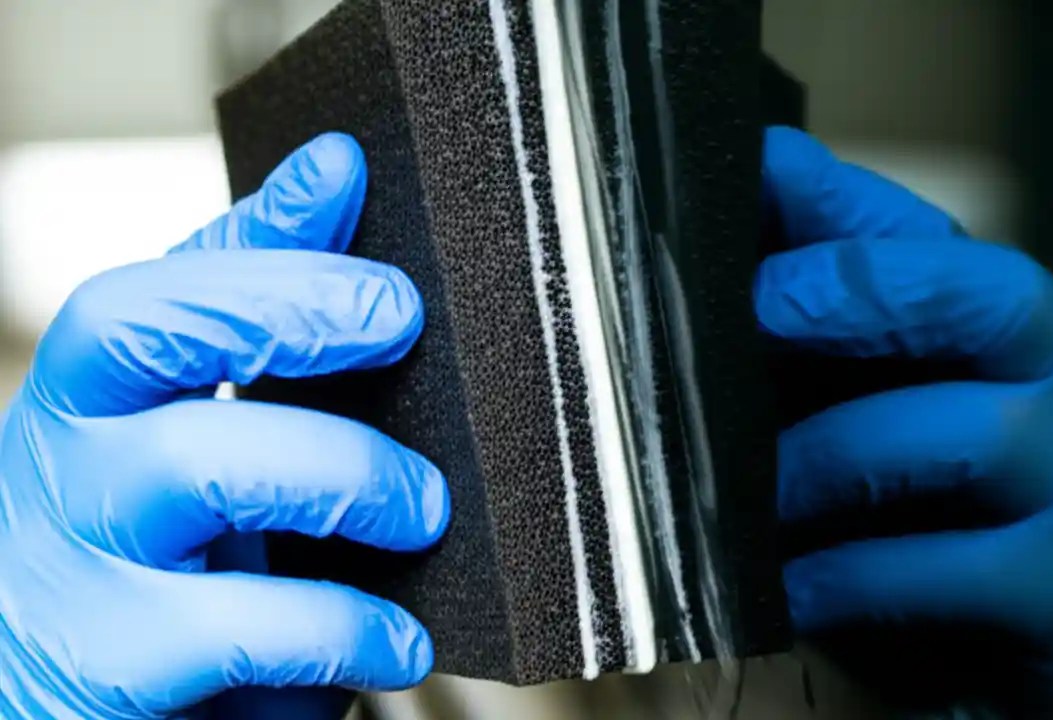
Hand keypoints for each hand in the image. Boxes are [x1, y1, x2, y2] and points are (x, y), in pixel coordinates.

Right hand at [0, 134, 449, 718]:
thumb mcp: (203, 417)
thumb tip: (335, 169)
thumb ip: (260, 303)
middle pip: (145, 333)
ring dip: (341, 469)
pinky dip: (343, 626)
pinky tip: (399, 638)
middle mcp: (64, 458)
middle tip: (400, 328)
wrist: (71, 702)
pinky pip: (235, 628)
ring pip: (197, 464)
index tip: (376, 245)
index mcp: (95, 397)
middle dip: (289, 309)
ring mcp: (74, 562)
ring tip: (422, 509)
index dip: (268, 254)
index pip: (155, 286)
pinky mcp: (108, 670)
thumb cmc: (155, 549)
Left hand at [756, 128, 1052, 716]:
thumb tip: (749, 210)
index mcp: (1002, 322)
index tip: (757, 173)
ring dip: (835, 458)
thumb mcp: (907, 396)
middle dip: (865, 289)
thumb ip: (839, 319)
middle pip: (991, 300)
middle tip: (761, 306)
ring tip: (740, 489)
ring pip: (969, 436)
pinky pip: (955, 571)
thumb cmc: (967, 492)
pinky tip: (790, 590)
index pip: (933, 235)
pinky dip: (856, 577)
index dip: (842, 202)